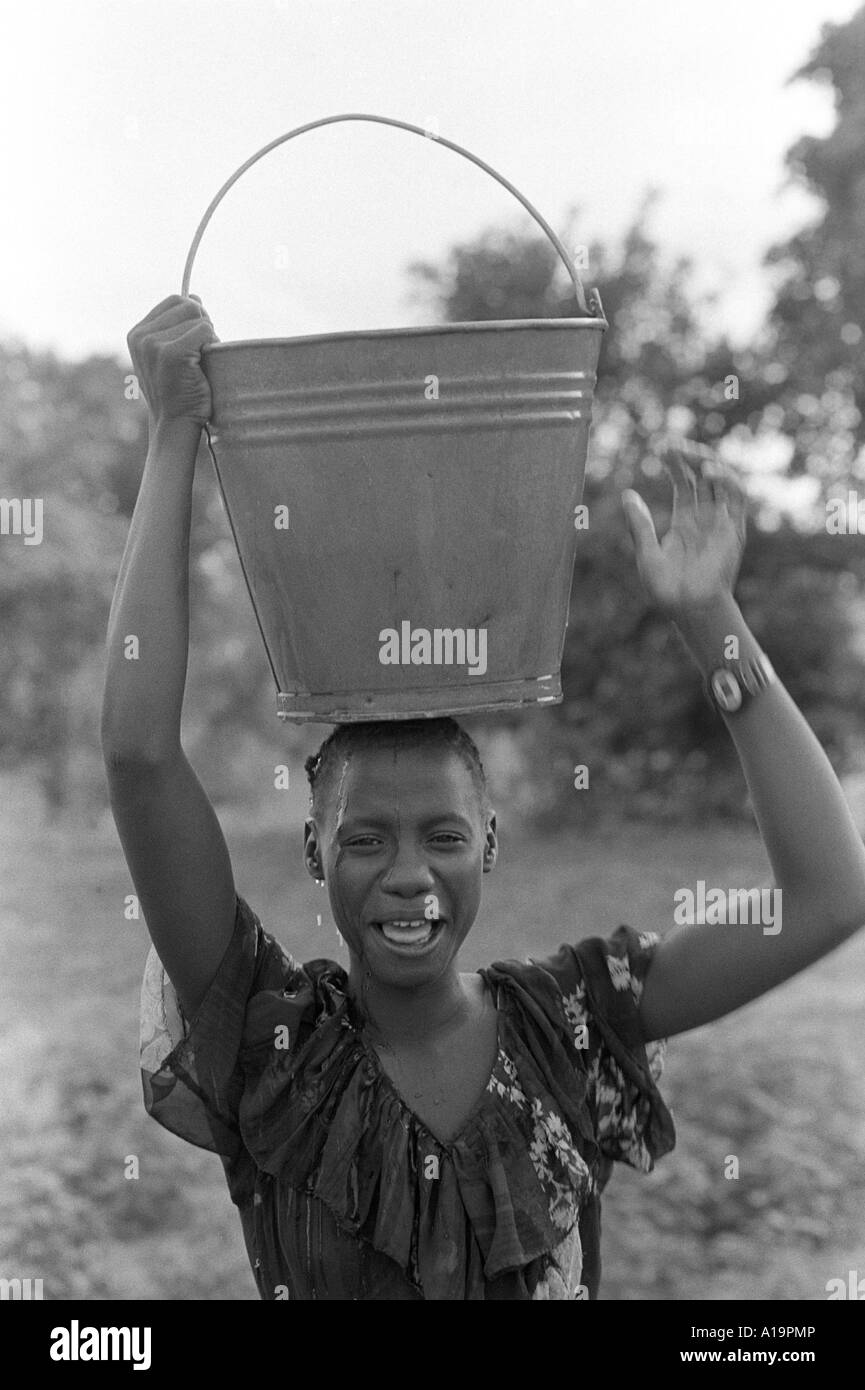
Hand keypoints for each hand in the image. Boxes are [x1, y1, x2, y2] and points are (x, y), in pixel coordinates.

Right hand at [127, 295, 217, 425]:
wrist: (175, 424)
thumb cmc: (178, 391)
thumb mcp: (169, 354)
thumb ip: (177, 326)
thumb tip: (194, 296)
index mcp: (137, 334)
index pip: (174, 301)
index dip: (192, 316)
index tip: (195, 339)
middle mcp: (141, 336)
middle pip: (187, 305)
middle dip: (202, 324)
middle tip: (200, 352)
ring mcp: (154, 344)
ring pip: (198, 317)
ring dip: (208, 337)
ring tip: (199, 362)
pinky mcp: (172, 353)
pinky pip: (205, 330)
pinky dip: (212, 344)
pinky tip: (202, 366)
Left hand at [622, 440, 746, 620]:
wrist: (689, 610)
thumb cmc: (667, 590)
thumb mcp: (646, 553)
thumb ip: (639, 525)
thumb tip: (627, 495)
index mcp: (685, 520)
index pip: (684, 481)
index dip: (675, 462)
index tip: (660, 446)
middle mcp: (705, 516)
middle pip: (701, 475)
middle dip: (689, 455)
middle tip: (670, 444)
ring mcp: (721, 521)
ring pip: (722, 480)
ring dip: (708, 462)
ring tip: (689, 453)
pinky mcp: (733, 529)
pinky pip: (737, 497)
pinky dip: (727, 480)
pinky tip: (709, 471)